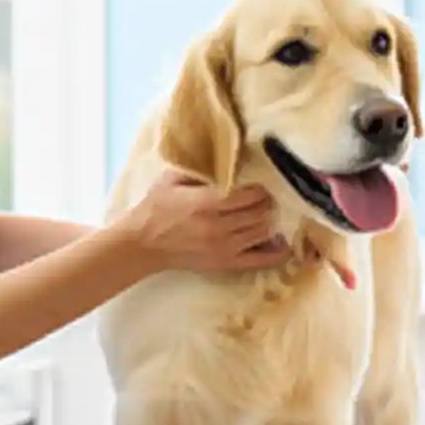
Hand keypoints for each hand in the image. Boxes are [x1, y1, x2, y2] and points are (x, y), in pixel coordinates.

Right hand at [118, 170, 291, 273]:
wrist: (142, 245)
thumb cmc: (155, 208)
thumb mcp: (172, 179)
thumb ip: (200, 170)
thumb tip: (227, 160)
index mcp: (206, 202)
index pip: (249, 194)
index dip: (259, 187)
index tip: (259, 182)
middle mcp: (219, 226)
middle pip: (261, 212)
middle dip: (267, 202)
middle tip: (265, 197)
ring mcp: (225, 248)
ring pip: (264, 231)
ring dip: (270, 220)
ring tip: (266, 213)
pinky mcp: (226, 264)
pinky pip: (262, 260)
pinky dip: (277, 252)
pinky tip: (283, 243)